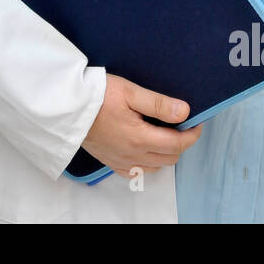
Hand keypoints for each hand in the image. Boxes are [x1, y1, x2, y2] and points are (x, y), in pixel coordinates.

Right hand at [80, 74, 202, 177]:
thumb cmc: (97, 95)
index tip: (196, 122)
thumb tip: (184, 112)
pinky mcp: (110, 162)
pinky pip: (136, 172)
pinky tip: (144, 149)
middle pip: (170, 157)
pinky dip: (147, 163)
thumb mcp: (130, 91)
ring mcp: (121, 161)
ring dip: (165, 154)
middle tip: (180, 125)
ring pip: (155, 167)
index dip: (192, 134)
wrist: (67, 106)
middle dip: (181, 143)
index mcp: (140, 138)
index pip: (177, 144)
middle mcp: (132, 155)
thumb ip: (159, 104)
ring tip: (163, 135)